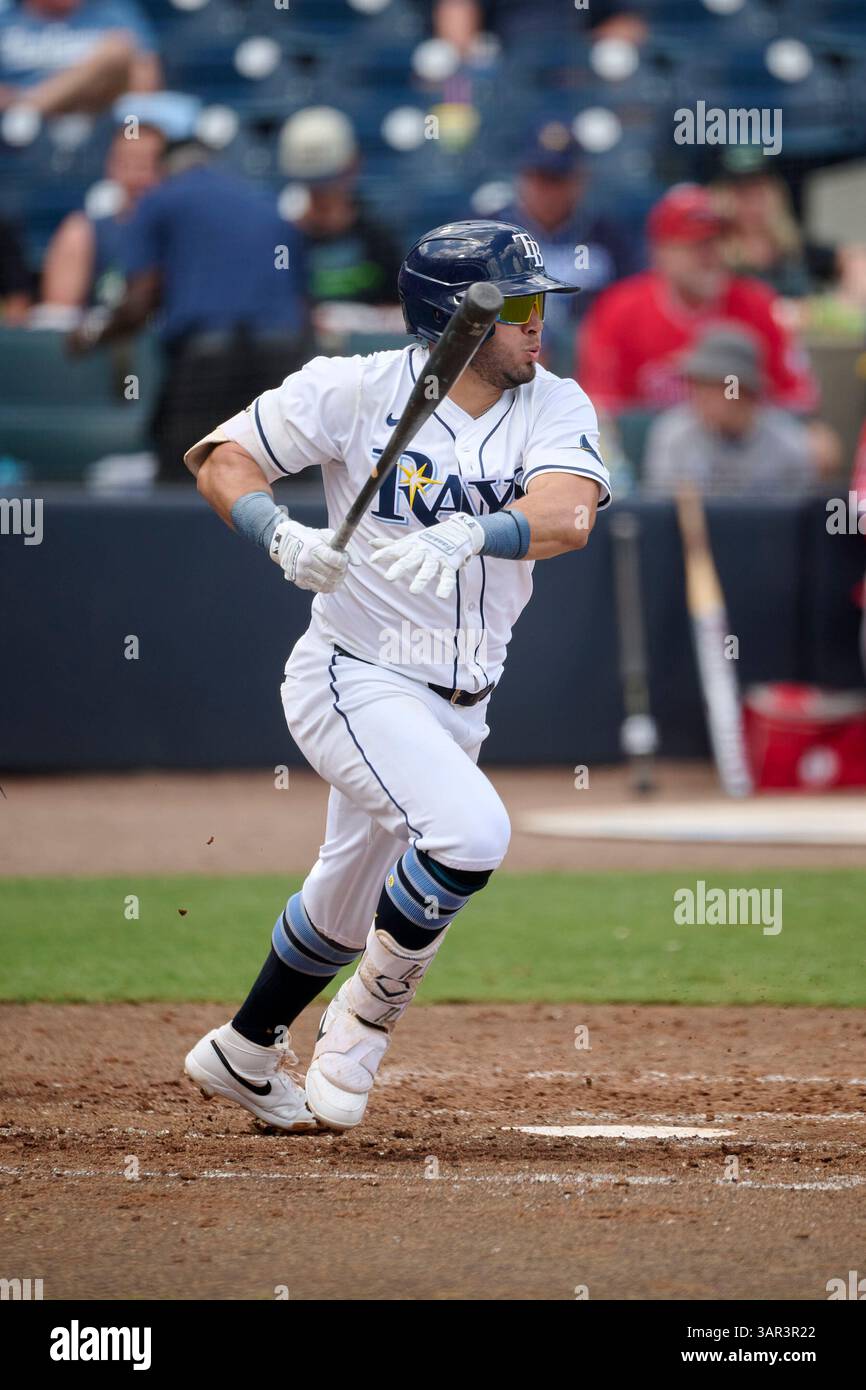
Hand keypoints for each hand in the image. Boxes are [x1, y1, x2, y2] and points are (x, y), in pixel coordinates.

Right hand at [269, 516, 354, 592]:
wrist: (285, 542)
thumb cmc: (310, 538)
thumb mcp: (327, 536)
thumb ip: (346, 548)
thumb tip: (357, 564)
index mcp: (312, 547)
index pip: (335, 560)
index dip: (343, 561)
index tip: (343, 558)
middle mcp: (305, 561)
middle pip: (333, 574)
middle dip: (342, 572)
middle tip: (341, 567)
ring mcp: (301, 573)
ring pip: (327, 584)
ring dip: (336, 580)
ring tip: (336, 573)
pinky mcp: (298, 581)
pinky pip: (319, 589)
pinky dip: (327, 585)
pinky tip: (327, 578)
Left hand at [369, 512, 483, 597]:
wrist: (458, 530)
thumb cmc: (429, 539)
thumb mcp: (410, 541)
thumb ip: (391, 545)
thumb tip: (371, 542)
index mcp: (412, 546)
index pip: (396, 550)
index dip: (384, 554)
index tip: (372, 560)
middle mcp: (423, 551)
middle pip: (410, 560)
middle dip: (400, 568)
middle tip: (388, 578)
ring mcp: (437, 558)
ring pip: (428, 569)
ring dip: (421, 579)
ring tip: (413, 591)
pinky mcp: (450, 565)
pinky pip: (448, 577)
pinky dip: (445, 586)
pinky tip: (441, 596)